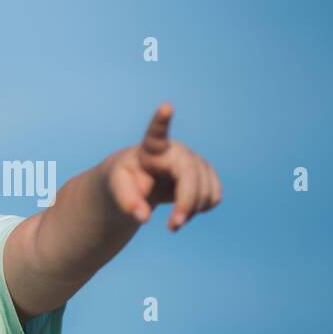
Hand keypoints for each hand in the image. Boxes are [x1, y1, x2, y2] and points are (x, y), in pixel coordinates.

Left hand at [106, 102, 221, 230]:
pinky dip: (203, 209)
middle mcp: (177, 150)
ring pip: (206, 191)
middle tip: (173, 226)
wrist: (141, 181)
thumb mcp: (117, 189)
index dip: (161, 120)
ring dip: (192, 212)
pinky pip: (215, 197)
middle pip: (190, 177)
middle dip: (185, 204)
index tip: (165, 107)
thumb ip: (126, 202)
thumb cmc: (127, 180)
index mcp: (152, 147)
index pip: (156, 131)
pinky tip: (187, 209)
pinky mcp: (207, 174)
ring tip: (173, 221)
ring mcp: (195, 161)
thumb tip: (143, 216)